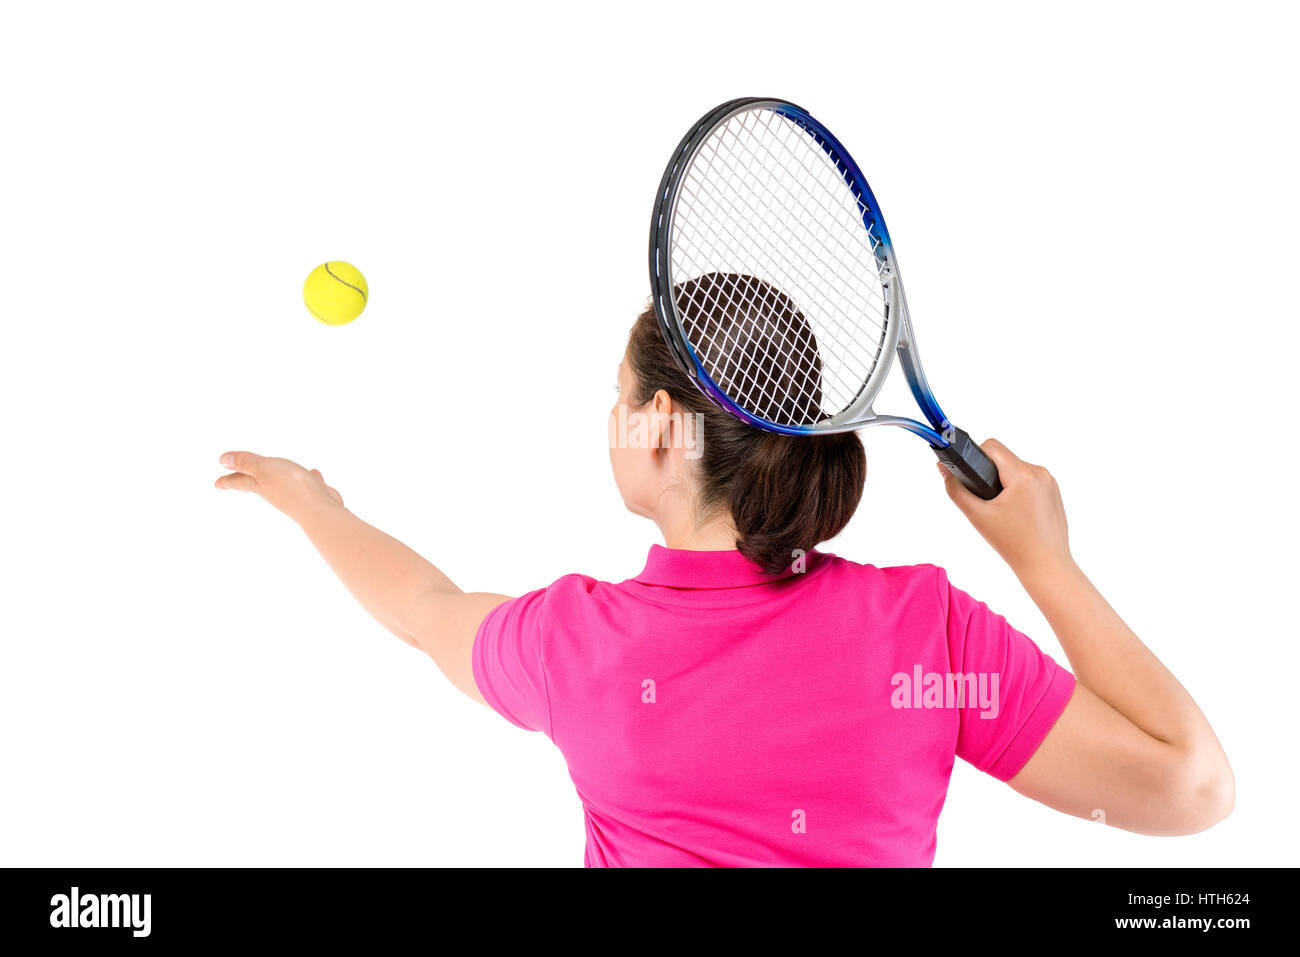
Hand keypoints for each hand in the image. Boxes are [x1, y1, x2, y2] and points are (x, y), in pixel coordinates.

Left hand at [215, 451, 343, 521]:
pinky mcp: (314, 495)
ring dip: (278, 479)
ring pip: (283, 485)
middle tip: (237, 481)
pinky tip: (314, 473)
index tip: (217, 484)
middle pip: (257, 484)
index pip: (240, 481)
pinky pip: (308, 484)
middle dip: (248, 480)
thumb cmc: (291, 487)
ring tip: (273, 475)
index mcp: (261, 485)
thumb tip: (222, 460)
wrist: (319, 510)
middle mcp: (275, 492)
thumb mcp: (264, 469)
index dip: (228, 480)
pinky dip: (308, 478)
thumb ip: (246, 463)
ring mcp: (294, 496)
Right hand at [938, 438, 1071, 576]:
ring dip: (1004, 482)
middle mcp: (1040, 473)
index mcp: (1022, 475)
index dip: (975, 456)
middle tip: (984, 500)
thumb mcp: (978, 516)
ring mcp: (1050, 482)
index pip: (992, 447)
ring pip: (1017, 469)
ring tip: (1000, 510)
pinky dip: (1018, 490)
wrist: (1046, 565)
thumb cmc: (1013, 544)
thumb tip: (943, 469)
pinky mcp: (1054, 492)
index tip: (969, 474)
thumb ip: (956, 490)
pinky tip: (1015, 513)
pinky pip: (1030, 480)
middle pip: (1004, 458)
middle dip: (989, 474)